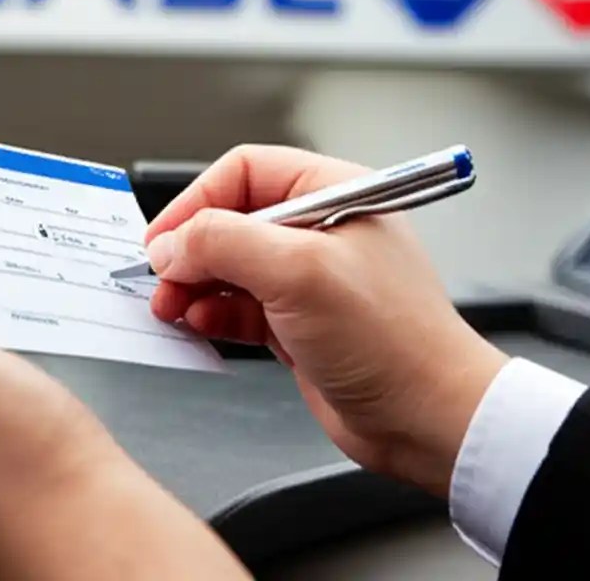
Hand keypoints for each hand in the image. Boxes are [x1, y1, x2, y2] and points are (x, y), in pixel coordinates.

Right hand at [144, 145, 507, 496]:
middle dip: (189, 250)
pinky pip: (239, 308)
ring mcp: (309, 280)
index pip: (244, 172)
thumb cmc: (392, 339)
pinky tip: (199, 324)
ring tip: (172, 307)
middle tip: (162, 280)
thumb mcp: (298, 273)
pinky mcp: (299, 324)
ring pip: (229, 267)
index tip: (163, 238)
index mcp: (332, 194)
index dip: (196, 201)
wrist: (428, 418)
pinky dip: (213, 314)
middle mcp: (319, 231)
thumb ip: (224, 244)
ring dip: (193, 285)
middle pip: (230, 221)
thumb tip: (171, 243)